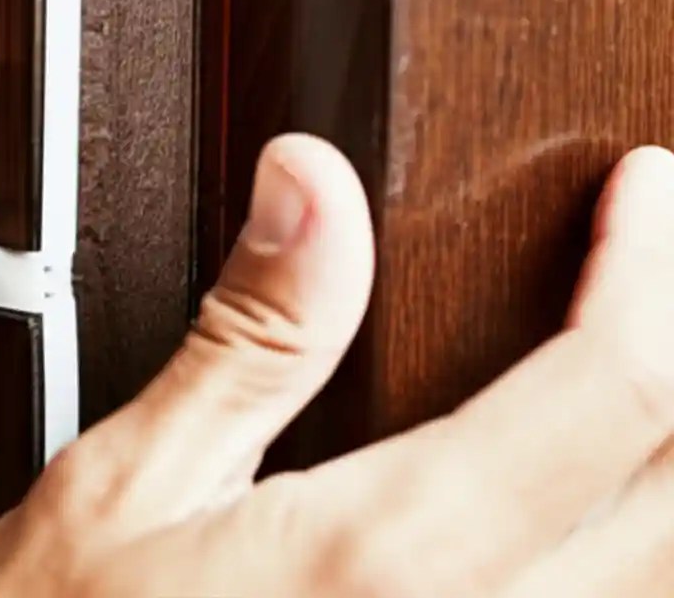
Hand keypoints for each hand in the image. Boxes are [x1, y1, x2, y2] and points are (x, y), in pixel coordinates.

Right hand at [0, 134, 673, 595]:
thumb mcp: (129, 482)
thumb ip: (249, 337)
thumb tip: (311, 191)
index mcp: (389, 559)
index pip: (612, 390)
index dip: (653, 270)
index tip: (642, 200)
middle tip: (659, 265)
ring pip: (667, 572)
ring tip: (648, 362)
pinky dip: (639, 549)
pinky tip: (610, 505)